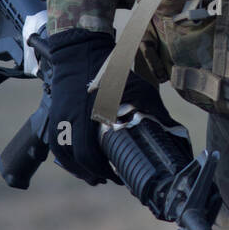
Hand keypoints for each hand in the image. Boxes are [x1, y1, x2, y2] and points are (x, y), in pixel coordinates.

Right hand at [47, 29, 174, 184]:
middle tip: (110, 179)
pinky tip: (77, 162)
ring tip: (94, 177)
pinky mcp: (55, 115)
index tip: (119, 177)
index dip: (105, 171)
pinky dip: (66, 157)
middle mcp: (73, 120)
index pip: (93, 155)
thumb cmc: (112, 70)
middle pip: (79, 159)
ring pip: (65, 154)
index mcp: (95, 116)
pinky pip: (56, 144)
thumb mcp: (140, 88)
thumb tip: (174, 129)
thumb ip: (155, 111)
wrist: (80, 50)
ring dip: (79, 169)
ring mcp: (61, 118)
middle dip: (94, 173)